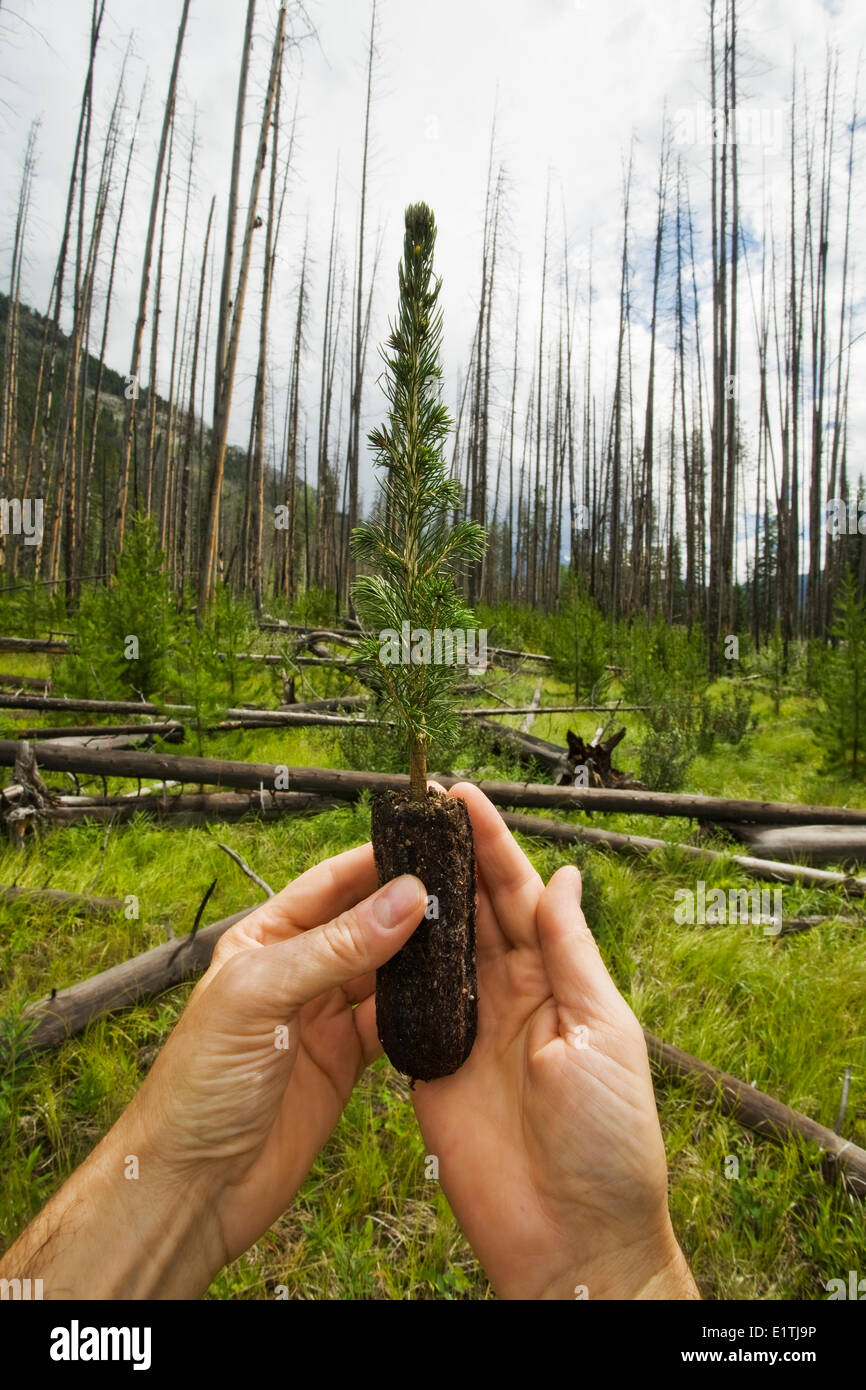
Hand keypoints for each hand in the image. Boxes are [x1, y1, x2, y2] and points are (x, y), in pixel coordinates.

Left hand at [130, 845, 427, 1265]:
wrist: (195, 1187)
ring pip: (386, 972)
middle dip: (411, 905)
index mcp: (264, 939)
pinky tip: (452, 996)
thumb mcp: (262, 997)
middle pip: (365, 924)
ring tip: (471, 934)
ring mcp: (323, 1017)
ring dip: (423, 957)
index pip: (330, 885)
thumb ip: (336, 948)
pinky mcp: (346, 1061)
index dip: (378, 862)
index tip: (431, 843)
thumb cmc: (202, 1082)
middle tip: (467, 887)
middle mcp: (296, 971)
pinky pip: (393, 1023)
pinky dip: (423, 1011)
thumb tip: (406, 898)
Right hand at [409, 782, 697, 1300]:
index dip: (492, 845)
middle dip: (446, 859)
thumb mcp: (604, 1033)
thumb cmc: (609, 1140)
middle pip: (472, 911)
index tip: (462, 797)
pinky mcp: (428, 1068)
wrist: (571, 1240)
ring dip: (414, 903)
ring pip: (435, 949)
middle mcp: (510, 995)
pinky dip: (386, 969)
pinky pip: (402, 1009)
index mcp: (558, 981)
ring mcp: (466, 1029)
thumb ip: (573, 955)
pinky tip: (367, 930)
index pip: (519, 895)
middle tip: (413, 811)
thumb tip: (566, 877)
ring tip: (383, 852)